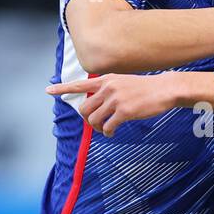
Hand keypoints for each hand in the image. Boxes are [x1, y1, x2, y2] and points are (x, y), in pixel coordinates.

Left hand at [47, 72, 182, 136]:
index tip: (48, 91)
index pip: (78, 84)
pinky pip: (107, 127)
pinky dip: (108, 133)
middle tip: (98, 125)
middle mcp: (107, 88)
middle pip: (84, 109)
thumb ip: (107, 90)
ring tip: (106, 129)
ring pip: (94, 120)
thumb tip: (95, 106)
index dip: (62, 88)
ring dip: (98, 128)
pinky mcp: (124, 111)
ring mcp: (115, 99)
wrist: (164, 89)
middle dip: (88, 120)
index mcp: (106, 80)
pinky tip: (113, 132)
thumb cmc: (145, 88)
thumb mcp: (123, 82)